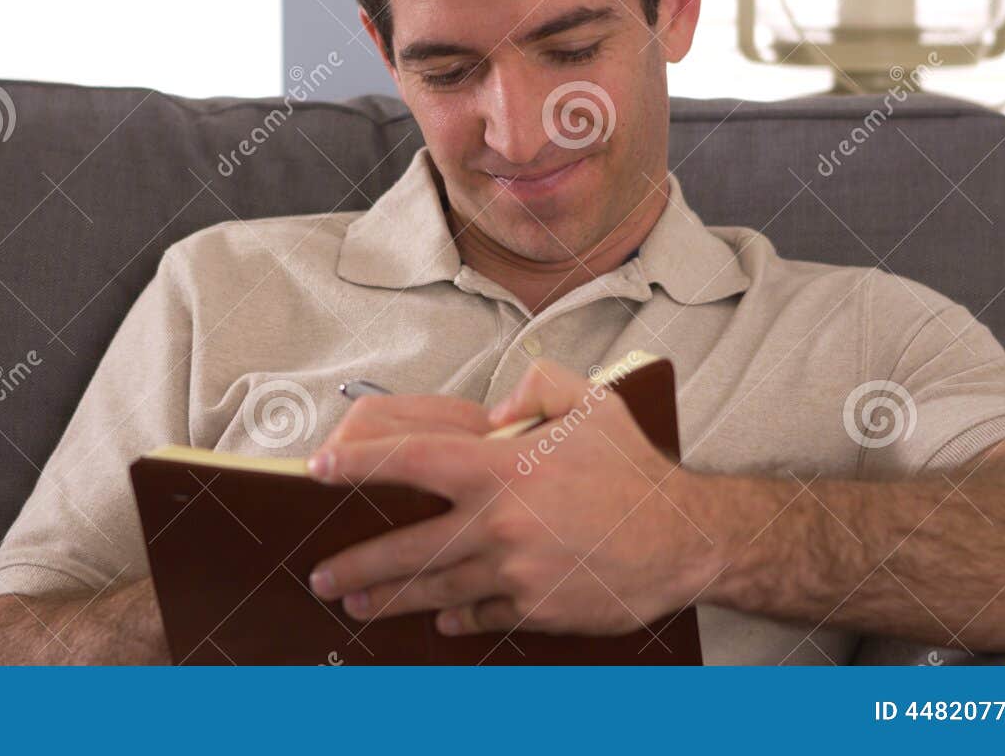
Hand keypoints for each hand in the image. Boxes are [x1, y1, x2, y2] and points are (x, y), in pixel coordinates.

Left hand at [307, 359, 712, 636]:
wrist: (685, 538)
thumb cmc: (634, 470)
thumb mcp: (591, 402)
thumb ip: (537, 386)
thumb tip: (497, 404)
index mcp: (502, 468)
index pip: (412, 460)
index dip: (360, 463)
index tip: (319, 468)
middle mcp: (500, 523)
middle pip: (407, 547)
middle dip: (356, 563)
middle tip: (322, 574)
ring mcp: (515, 571)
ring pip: (435, 588)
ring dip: (390, 599)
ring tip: (356, 605)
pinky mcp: (535, 608)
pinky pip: (481, 613)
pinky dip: (455, 616)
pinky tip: (437, 617)